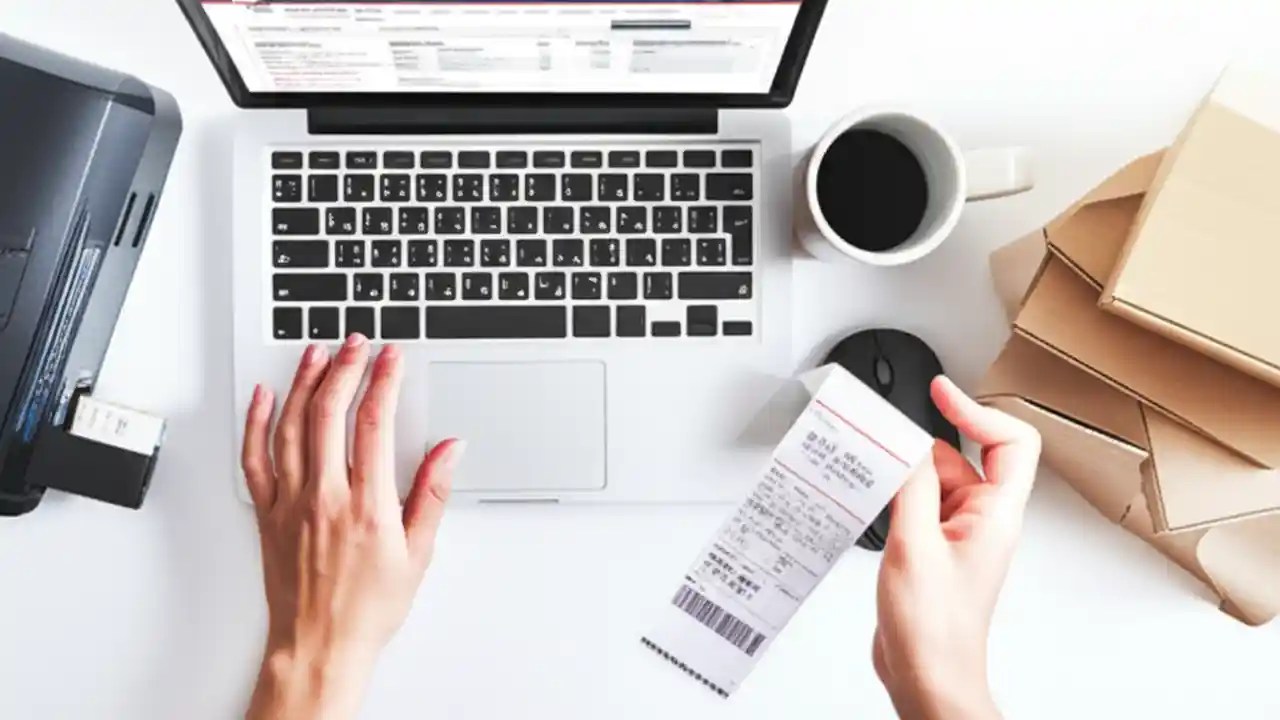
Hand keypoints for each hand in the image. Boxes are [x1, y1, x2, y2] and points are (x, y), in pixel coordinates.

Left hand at [240, 335, 464, 719]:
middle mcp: (325, 498)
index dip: (383, 382)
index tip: (391, 357)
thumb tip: (448, 450)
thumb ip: (432, 494)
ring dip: (305, 383)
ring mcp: (291, 503)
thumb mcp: (418, 553)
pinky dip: (257, 422)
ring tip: (318, 353)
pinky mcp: (268, 514)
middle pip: (330, 414)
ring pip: (291, 427)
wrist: (319, 646)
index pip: (374, 425)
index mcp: (367, 507)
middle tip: (357, 343)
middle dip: (346, 368)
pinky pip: (255, 459)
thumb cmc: (369, 608)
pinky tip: (264, 397)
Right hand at [872, 376, 1039, 719]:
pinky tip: (872, 500)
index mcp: (996, 516)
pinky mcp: (935, 550)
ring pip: (936, 481)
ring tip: (873, 472)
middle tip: (887, 433)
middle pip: (963, 457)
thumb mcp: (914, 545)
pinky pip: (920, 506)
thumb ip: (912, 487)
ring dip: (907, 474)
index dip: (977, 410)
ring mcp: (959, 536)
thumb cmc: (935, 631)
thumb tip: (907, 444)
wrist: (928, 678)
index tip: (941, 392)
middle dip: (924, 445)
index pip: (1010, 442)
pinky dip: (897, 497)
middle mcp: (983, 521)